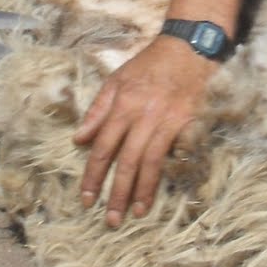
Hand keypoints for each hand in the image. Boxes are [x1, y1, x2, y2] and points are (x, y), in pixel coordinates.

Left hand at [74, 36, 215, 227]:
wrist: (188, 47)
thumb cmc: (150, 64)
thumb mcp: (117, 79)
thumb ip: (97, 110)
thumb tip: (78, 139)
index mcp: (121, 105)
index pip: (102, 148)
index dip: (93, 176)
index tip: (87, 199)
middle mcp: (142, 115)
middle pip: (126, 162)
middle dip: (117, 193)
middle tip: (110, 219)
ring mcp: (167, 120)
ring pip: (151, 162)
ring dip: (143, 191)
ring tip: (136, 213)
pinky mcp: (188, 123)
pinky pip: (176, 153)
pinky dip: (169, 172)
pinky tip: (164, 190)